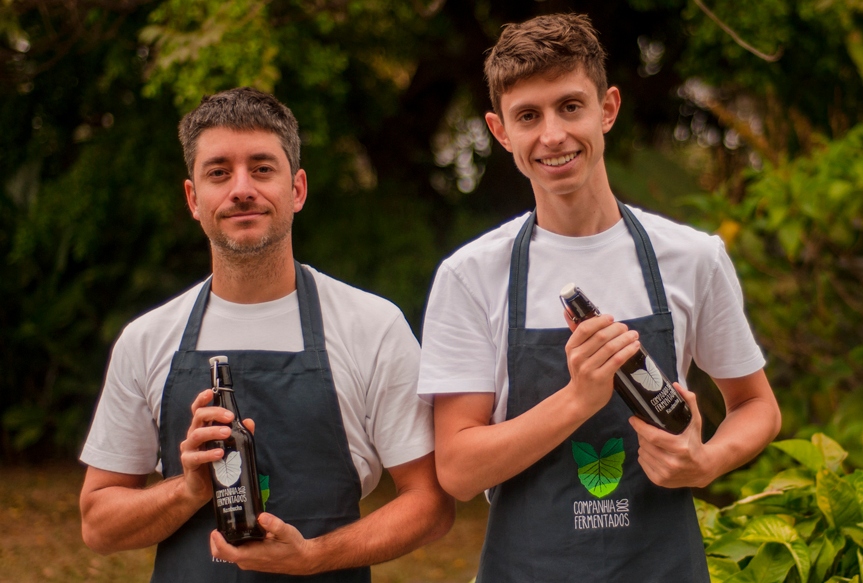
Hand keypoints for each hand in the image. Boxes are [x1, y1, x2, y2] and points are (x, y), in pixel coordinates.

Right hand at [178, 389, 255, 504]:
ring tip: (227, 433)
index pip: (198, 409)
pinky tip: (220, 454)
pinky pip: (196, 456)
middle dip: (214, 413)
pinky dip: (209, 454)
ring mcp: (189, 448)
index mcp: (202, 428)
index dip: (202, 399)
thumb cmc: (215, 463)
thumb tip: (250, 422)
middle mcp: (193, 435)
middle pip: (199, 417)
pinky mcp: (188, 463)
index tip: (211, 392)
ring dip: (213, 431)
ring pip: (197, 434)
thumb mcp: (229, 447)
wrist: (200, 488)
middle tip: (230, 417)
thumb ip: (240, 434)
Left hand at [210, 513, 317, 574]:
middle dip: (216, 540)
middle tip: (220, 522)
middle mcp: (247, 561)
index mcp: (253, 555)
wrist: (301, 560)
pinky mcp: (250, 559)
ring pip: (227, 553)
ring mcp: (248, 561)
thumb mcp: (287, 532)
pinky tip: (237, 530)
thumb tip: (262, 516)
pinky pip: (235, 552)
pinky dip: (231, 543)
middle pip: (222, 554)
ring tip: (228, 523)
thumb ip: (275, 525)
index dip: (218, 543)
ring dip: (223, 541)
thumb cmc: (293, 547)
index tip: (215, 530)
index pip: (228, 553)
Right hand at [563, 313, 640, 419]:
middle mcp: (578, 357)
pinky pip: (617, 360)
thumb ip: (577, 333)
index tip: (611, 318)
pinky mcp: (600, 378)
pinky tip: (635, 346)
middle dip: (617, 329)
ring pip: (611, 347)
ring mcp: (588, 368)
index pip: (584, 328)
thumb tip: (568, 310)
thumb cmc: (581, 372)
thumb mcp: (575, 353)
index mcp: (571, 348)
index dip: (599, 321)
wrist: (580, 399)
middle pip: (600, 336)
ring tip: (634, 335)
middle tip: (626, 328)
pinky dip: (628, 350)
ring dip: (625, 338)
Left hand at [630, 383, 714, 488]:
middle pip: (645, 444)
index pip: (652, 436)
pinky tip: (653, 452)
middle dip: (642, 434)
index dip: (640, 427)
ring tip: (651, 440)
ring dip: (643, 445)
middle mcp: (672, 463)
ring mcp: (665, 474)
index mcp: (680, 448)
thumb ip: (689, 402)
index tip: (633, 419)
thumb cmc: (696, 441)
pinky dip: (644, 456)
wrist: (704, 469)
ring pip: (642, 453)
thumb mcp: (695, 421)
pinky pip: (642, 463)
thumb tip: (676, 385)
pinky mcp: (660, 481)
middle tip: (645, 428)